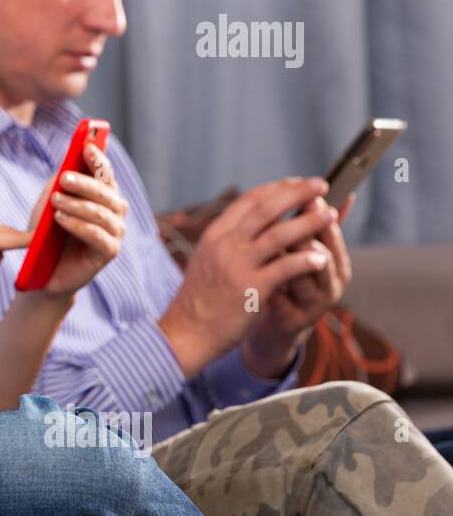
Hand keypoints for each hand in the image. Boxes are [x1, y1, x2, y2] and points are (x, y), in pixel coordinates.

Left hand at [42, 142, 127, 295]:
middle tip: (64, 178)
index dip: (98, 159)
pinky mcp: (110, 252)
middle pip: (105, 192)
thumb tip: (67, 165)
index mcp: (103, 196)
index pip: (105, 174)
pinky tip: (60, 219)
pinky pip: (97, 235)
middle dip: (84, 183)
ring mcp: (115, 232)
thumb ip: (60, 183)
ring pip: (101, 212)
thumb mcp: (50, 203)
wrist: (44, 272)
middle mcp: (115, 212)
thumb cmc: (48, 234)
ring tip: (56, 202)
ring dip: (77, 204)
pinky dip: (78, 224)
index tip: (86, 146)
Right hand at [158, 177, 335, 377]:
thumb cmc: (199, 299)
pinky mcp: (251, 289)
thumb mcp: (206, 259)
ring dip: (309, 222)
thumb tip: (252, 222)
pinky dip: (306, 260)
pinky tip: (321, 258)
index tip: (297, 183)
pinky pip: (286, 268)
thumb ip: (228, 240)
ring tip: (330, 214)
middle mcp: (225, 245)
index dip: (277, 189)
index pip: (249, 201)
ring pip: (281, 234)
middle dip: (297, 193)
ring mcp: (238, 266)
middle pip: (267, 209)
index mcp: (215, 235)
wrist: (185, 332)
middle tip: (321, 185)